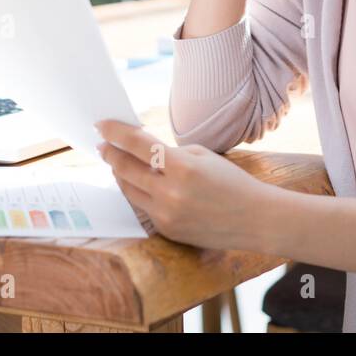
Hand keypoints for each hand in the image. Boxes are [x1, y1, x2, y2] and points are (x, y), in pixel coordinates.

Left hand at [95, 119, 272, 251]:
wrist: (254, 219)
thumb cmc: (231, 182)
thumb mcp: (202, 156)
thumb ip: (170, 154)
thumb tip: (141, 152)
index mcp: (182, 167)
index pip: (137, 144)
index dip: (115, 132)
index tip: (101, 125)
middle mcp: (170, 192)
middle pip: (125, 168)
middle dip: (110, 154)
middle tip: (103, 145)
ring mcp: (166, 214)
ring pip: (128, 190)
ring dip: (119, 174)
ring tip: (116, 162)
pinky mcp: (167, 230)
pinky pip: (143, 207)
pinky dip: (138, 192)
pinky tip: (137, 182)